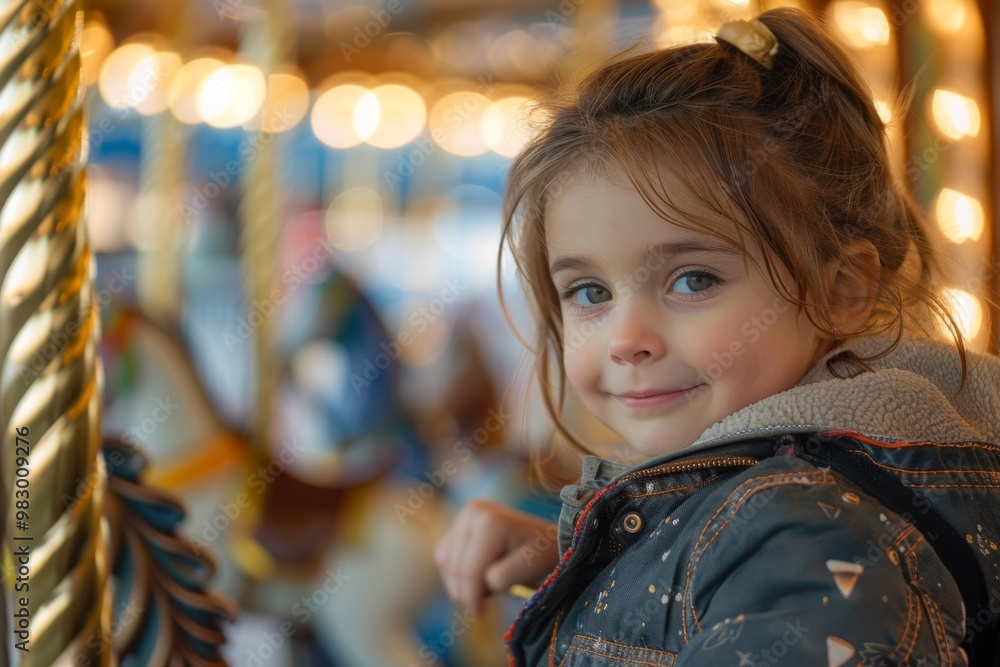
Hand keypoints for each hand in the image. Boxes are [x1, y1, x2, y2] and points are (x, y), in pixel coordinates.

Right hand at [435, 500, 559, 616]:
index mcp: (489, 522)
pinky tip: (478, 576)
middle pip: (454, 568)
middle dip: (467, 590)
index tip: (478, 614)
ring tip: (487, 584)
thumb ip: (503, 577)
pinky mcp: (458, 524)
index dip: (471, 597)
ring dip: (461, 582)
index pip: (469, 571)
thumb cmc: (540, 555)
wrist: (543, 539)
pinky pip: (444, 558)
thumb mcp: (529, 568)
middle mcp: (472, 512)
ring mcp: (463, 516)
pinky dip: (456, 574)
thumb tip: (483, 581)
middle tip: (486, 600)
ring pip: (446, 564)